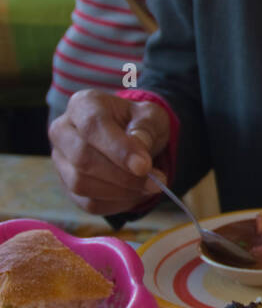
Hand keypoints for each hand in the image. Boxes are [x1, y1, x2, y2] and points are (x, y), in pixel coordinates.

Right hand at [49, 89, 171, 213]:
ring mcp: (60, 160)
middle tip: (155, 181)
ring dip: (121, 191)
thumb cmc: (139, 124)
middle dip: (122, 175)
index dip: (118, 149)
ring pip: (81, 184)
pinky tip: (135, 193)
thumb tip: (138, 148)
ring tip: (149, 186)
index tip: (144, 166)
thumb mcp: (151, 117)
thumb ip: (146, 128)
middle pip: (82, 158)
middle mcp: (62, 130)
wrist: (132, 139)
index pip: (92, 126)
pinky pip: (88, 202)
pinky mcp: (67, 185)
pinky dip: (117, 203)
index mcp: (83, 105)